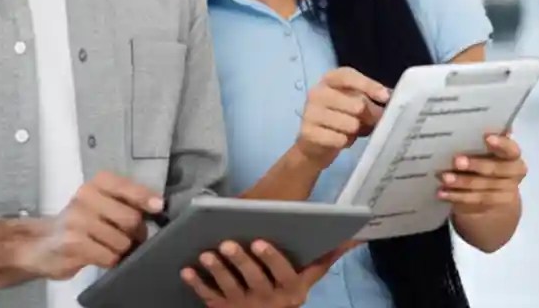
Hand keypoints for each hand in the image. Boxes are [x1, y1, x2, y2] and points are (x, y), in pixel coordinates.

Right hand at [18, 171, 161, 279]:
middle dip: (136, 233)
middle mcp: (85, 197)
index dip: (145, 197)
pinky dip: (110, 260)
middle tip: (130, 237)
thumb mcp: (99, 202)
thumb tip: (158, 205)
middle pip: (130, 218)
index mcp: (95, 183)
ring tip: (108, 246)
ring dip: (121, 250)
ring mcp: (78, 221)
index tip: (158, 206)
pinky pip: (109, 257)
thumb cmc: (78, 222)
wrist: (40, 242)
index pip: (126, 186)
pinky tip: (98, 254)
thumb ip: (126, 200)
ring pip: (122, 241)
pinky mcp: (73, 244)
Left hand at [181, 239, 355, 306]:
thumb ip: (325, 259)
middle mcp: (268, 301)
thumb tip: (353, 237)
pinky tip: (185, 270)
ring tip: (205, 254)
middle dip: (240, 262)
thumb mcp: (307, 280)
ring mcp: (243, 307)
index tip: (260, 241)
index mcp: (290, 291)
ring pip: (229, 288)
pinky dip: (196, 284)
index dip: (271, 259)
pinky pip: (208, 297)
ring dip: (216, 271)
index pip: (283, 274)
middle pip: (254, 280)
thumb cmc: (285, 294)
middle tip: (227, 243)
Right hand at [296, 67, 389, 165]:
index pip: (348, 76)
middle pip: (356, 104)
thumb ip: (370, 99)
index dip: (368, 85)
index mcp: (329, 80)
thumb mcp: (355, 103)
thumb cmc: (341, 118)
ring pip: (350, 124)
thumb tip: (389, 99)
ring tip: (350, 132)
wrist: (314, 144)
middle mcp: (317, 92)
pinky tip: (339, 140)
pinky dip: (345, 143)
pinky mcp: (308, 132)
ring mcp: (310, 112)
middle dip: (369, 117)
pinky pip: (340, 139)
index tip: (385, 97)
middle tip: (369, 123)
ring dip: (356, 131)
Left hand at [438, 133, 526, 216]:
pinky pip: (475, 201)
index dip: (500, 144)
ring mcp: (506, 191)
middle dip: (476, 165)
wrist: (493, 197)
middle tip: (456, 160)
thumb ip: (476, 139)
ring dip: (462, 182)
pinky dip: (457, 197)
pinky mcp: (494, 206)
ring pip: (484, 187)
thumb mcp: (481, 151)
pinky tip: (442, 193)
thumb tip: (458, 121)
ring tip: (444, 178)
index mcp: (512, 155)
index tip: (486, 137)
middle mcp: (514, 172)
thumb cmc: (484, 162)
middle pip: (497, 169)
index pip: (511, 149)